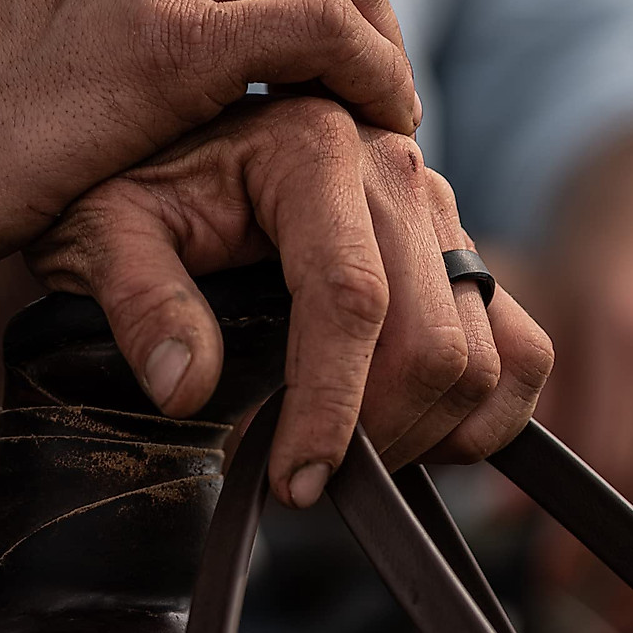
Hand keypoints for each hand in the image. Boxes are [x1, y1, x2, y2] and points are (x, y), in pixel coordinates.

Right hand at [0, 0, 418, 274]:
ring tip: (386, 118)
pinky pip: (326, 31)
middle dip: (375, 29)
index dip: (343, 5)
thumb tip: (250, 0)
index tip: (355, 69)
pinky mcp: (172, 34)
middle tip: (382, 100)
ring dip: (385, 56)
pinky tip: (380, 123)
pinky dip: (376, 76)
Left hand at [27, 97, 553, 507]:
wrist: (205, 148)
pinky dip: (490, 414)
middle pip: (434, 341)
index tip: (291, 483)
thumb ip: (136, 293)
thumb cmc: (150, 186)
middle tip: (310, 477)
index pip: (351, 299)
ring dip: (427, 434)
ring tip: (355, 454)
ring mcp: (448, 215)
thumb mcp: (106, 226)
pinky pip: (526, 351)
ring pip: (486, 358)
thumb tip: (185, 387)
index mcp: (315, 150)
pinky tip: (419, 433)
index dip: (329, 407)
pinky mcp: (471, 255)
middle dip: (378, 436)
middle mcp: (400, 173)